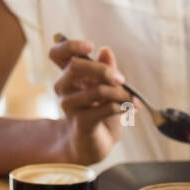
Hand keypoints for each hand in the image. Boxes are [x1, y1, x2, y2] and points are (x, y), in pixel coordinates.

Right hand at [49, 37, 136, 163]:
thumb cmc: (100, 111)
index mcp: (69, 74)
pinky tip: (130, 109)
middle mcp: (64, 87)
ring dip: (120, 93)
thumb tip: (105, 50)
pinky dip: (122, 107)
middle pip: (74, 66)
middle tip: (122, 79)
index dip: (70, 45)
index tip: (90, 46)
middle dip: (102, 69)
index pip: (57, 53)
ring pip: (97, 90)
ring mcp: (69, 105)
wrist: (95, 143)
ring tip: (132, 99)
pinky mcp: (80, 122)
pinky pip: (105, 109)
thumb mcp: (107, 86)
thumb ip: (106, 68)